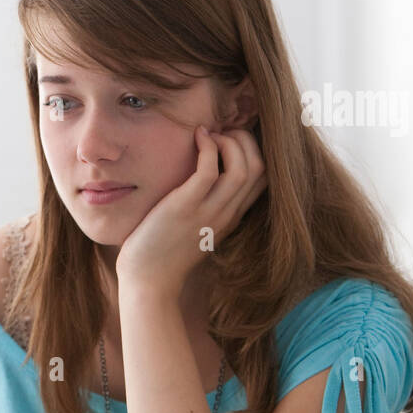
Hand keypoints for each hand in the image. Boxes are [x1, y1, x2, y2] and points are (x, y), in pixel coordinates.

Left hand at [115, 126, 266, 298]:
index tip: (229, 141)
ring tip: (210, 134)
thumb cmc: (163, 251)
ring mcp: (209, 210)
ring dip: (230, 141)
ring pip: (244, 166)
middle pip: (261, 167)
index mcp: (231, 216)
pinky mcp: (186, 207)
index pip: (264, 178)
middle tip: (220, 133)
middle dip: (246, 140)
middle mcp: (227, 213)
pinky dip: (208, 146)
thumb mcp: (194, 226)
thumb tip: (204, 176)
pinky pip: (210, 169)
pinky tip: (197, 137)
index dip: (254, 151)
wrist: (148, 280)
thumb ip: (205, 205)